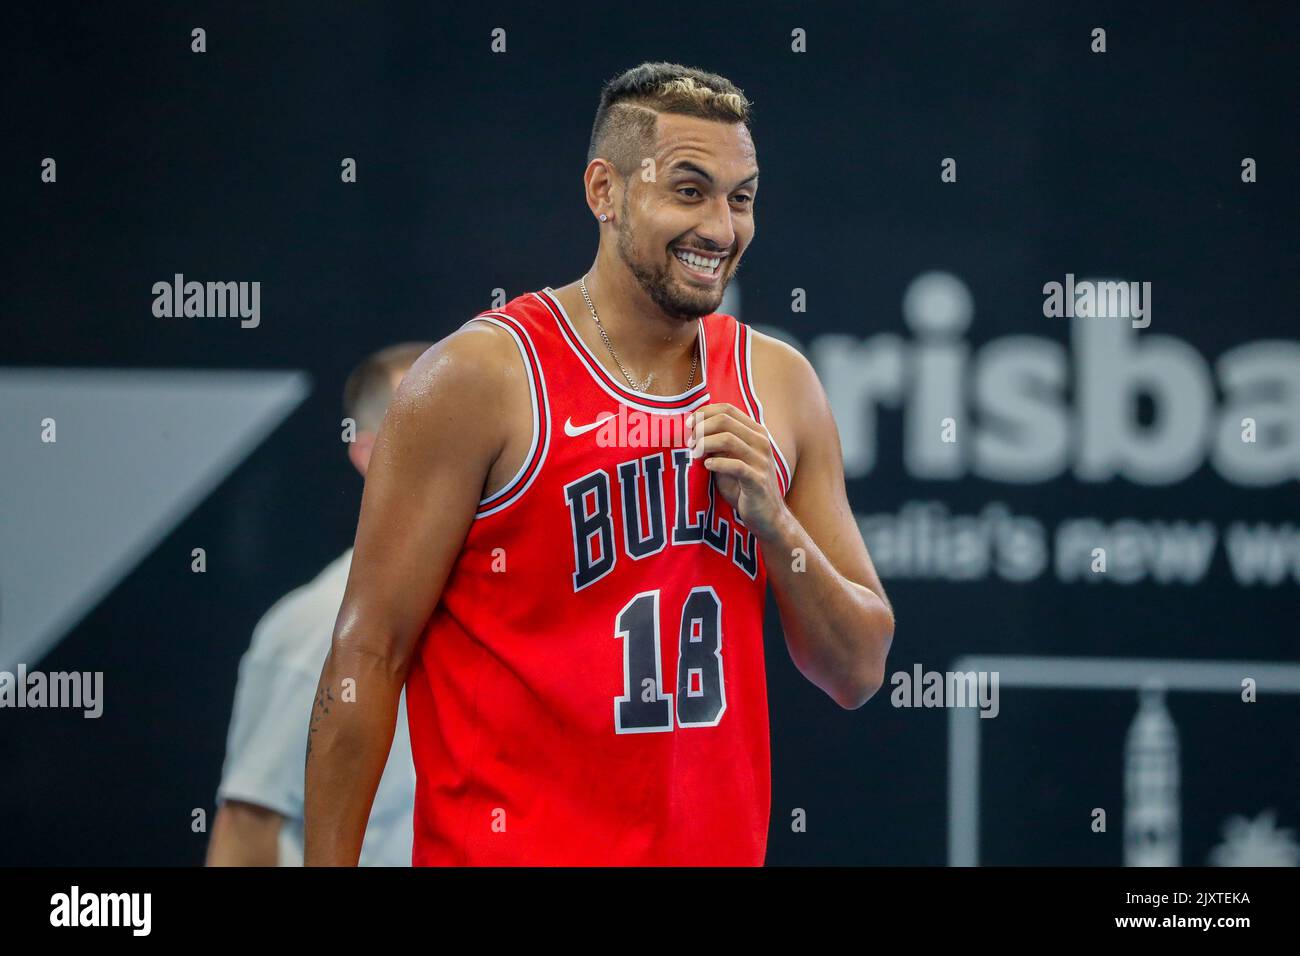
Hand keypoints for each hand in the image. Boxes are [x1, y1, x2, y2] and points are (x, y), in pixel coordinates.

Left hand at [686, 402, 787, 540]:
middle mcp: (761, 442)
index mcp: (755, 432)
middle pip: (724, 420)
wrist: (767, 516)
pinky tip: (707, 466)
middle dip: (701, 428)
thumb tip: (693, 432)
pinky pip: (735, 465)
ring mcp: (761, 460)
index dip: (704, 413)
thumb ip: (718, 446)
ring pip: (727, 439)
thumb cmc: (743, 487)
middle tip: (689, 442)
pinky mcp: (758, 479)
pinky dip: (716, 463)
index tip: (688, 425)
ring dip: (704, 444)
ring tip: (694, 454)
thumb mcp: (730, 461)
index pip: (727, 409)